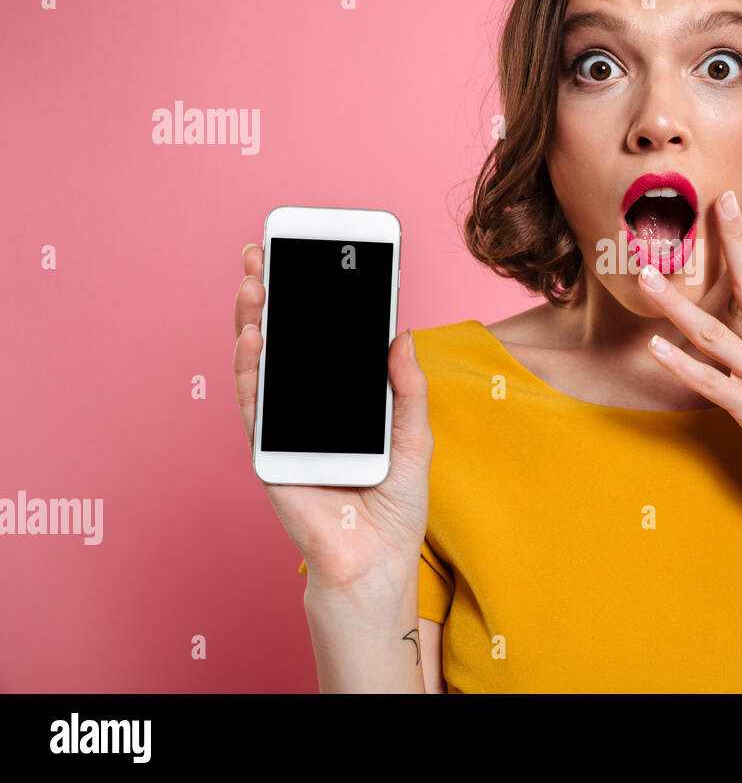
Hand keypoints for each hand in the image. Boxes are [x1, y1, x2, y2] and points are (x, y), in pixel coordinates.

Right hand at [233, 243, 433, 590]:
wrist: (376, 564)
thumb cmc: (393, 507)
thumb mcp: (413, 437)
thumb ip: (406, 388)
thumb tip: (401, 334)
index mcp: (339, 401)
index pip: (320, 341)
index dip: (310, 301)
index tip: (307, 258)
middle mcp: (306, 409)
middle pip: (282, 343)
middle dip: (271, 297)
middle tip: (265, 253)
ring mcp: (284, 429)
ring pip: (261, 366)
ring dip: (253, 323)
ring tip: (255, 282)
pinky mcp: (270, 454)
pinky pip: (256, 406)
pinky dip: (251, 370)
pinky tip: (253, 338)